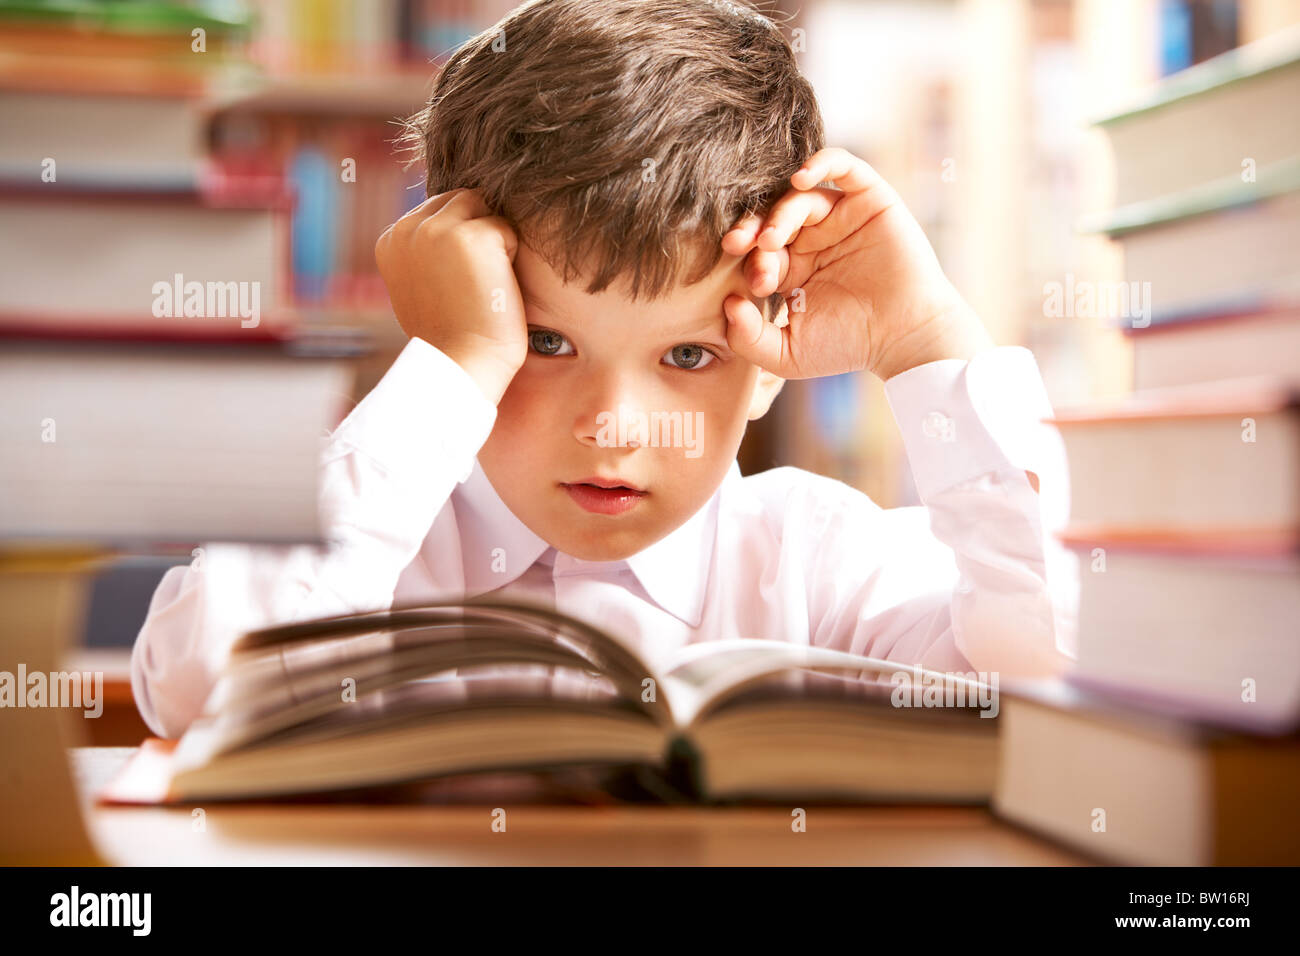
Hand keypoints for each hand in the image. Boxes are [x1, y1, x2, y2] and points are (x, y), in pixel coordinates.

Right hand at [375, 188, 526, 404]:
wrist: (462, 364)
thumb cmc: (449, 335)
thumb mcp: (419, 285)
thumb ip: (425, 251)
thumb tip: (450, 220)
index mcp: (390, 240)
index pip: (439, 209)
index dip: (461, 241)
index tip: (459, 281)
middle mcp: (407, 229)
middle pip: (461, 200)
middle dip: (476, 232)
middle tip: (475, 283)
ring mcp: (437, 229)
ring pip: (482, 207)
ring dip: (493, 240)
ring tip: (482, 283)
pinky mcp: (471, 236)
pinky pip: (505, 228)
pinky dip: (511, 256)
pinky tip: (494, 287)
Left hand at [721, 147, 992, 380]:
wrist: (904, 339)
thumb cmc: (848, 347)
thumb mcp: (786, 354)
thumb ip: (747, 338)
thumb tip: (725, 304)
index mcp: (791, 268)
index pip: (757, 251)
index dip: (747, 262)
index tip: (752, 286)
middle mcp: (813, 238)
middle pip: (771, 217)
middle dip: (750, 230)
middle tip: (737, 246)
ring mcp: (840, 217)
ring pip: (801, 196)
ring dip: (780, 213)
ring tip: (770, 238)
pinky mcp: (870, 200)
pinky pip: (844, 166)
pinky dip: (821, 161)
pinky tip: (800, 177)